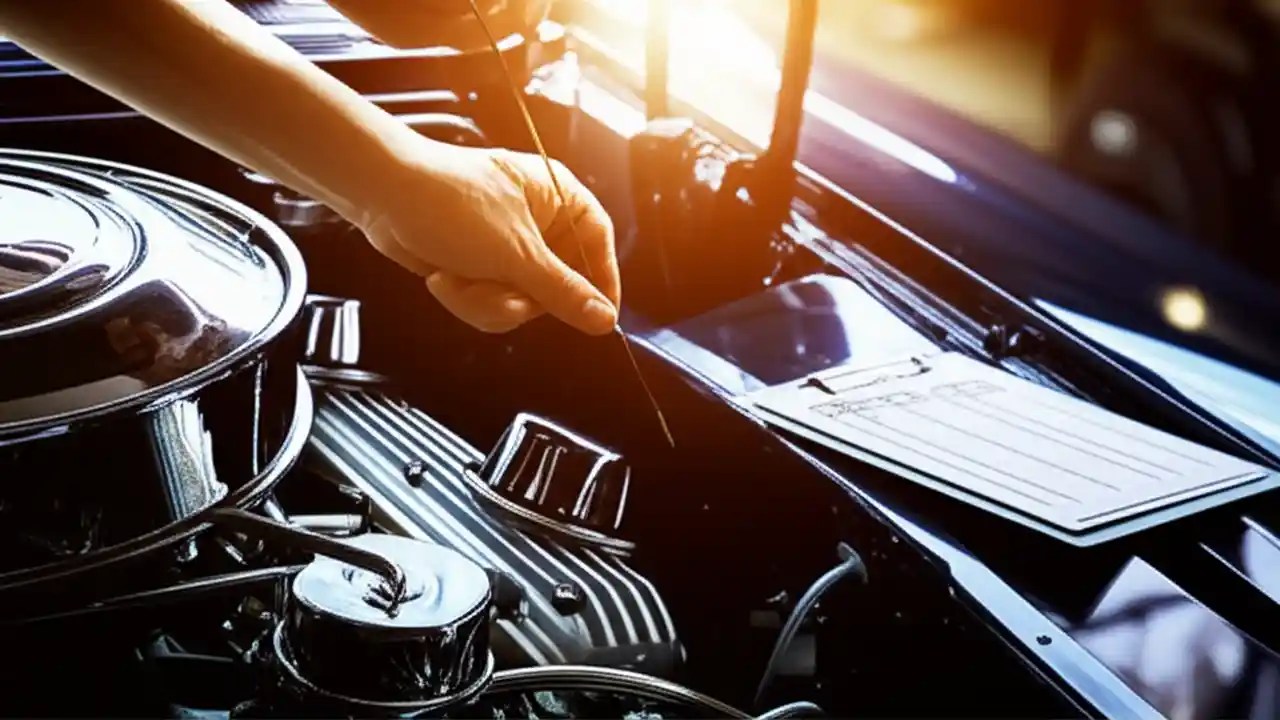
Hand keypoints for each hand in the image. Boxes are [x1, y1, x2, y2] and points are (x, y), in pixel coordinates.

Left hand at [359, 142, 619, 334]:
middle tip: (496, 291)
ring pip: (521, 301)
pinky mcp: (480, 263)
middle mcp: (537, 220)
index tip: (600, 317)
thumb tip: (603, 318)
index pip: (598, 243)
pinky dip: (467, 299)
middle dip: (519, 298)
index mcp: (558, 197)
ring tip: (459, 278)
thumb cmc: (447, 201)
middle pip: (557, 285)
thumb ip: (562, 291)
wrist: (382, 194)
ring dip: (486, 301)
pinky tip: (445, 279)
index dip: (602, 282)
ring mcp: (507, 244)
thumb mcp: (514, 253)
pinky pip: (492, 301)